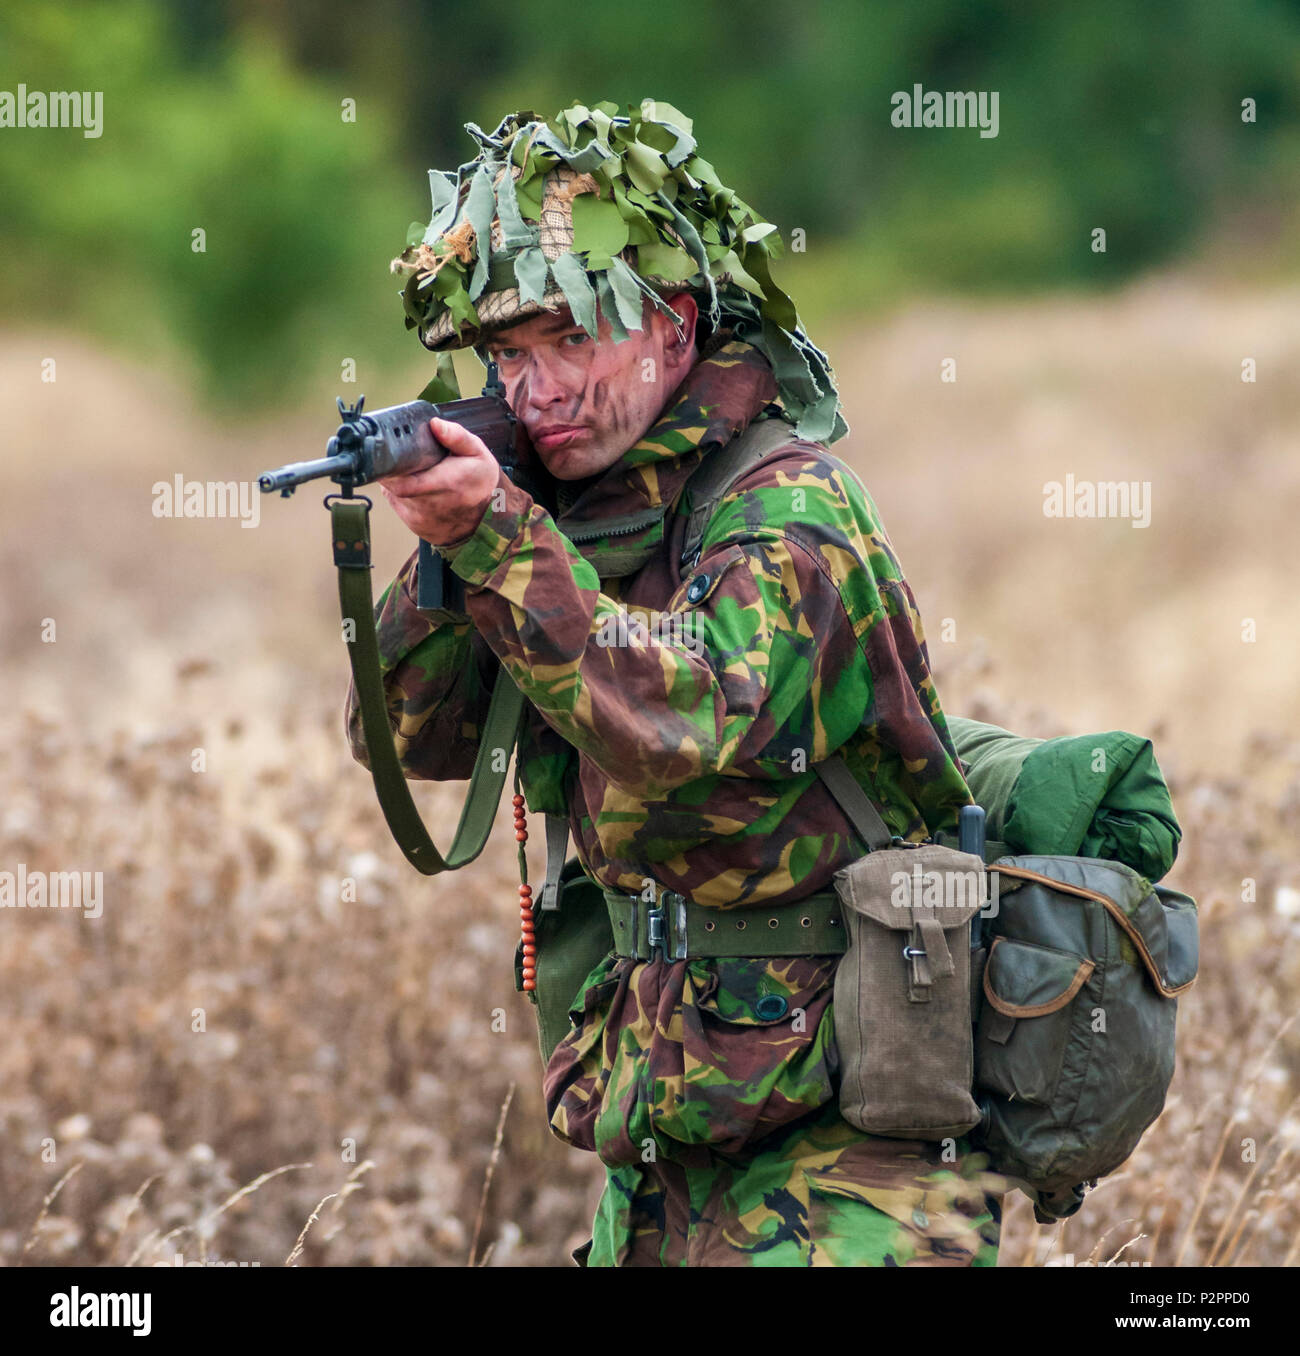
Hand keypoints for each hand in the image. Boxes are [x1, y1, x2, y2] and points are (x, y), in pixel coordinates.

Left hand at [377, 418, 500, 547]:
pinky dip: (402, 495)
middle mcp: (432, 504)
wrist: (486, 519)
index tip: (399, 455)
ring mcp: (421, 518)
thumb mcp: (478, 453)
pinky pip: (397, 505)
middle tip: (410, 461)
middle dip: (397, 469)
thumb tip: (435, 424)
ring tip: (418, 474)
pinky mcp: (415, 525)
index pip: (405, 479)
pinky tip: (418, 489)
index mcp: (447, 482)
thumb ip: (457, 436)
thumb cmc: (480, 483)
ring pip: (393, 493)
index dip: (394, 466)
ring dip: (399, 481)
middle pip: (395, 484)